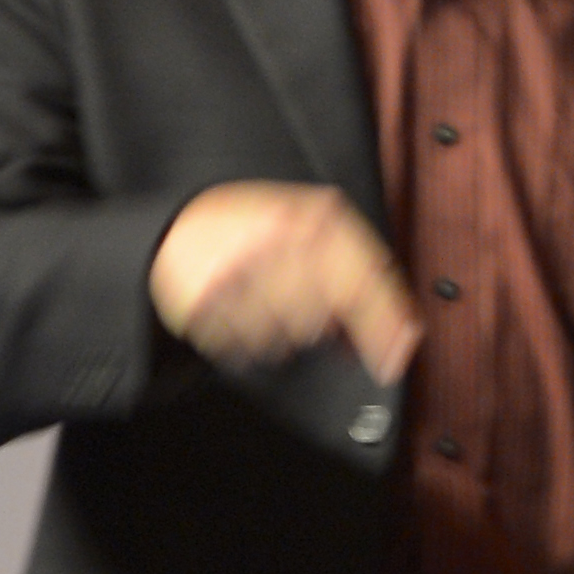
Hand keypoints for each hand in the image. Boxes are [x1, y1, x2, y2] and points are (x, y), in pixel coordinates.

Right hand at [147, 183, 420, 378]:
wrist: (177, 223)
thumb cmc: (254, 231)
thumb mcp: (311, 230)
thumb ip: (355, 272)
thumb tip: (392, 332)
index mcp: (315, 215)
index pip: (366, 277)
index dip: (386, 323)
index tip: (396, 358)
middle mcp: (278, 237)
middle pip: (326, 310)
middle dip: (326, 325)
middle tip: (313, 317)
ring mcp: (239, 267)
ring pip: (290, 333)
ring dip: (285, 330)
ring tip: (267, 300)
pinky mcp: (204, 297)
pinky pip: (246, 344)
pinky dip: (249, 338)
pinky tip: (242, 311)